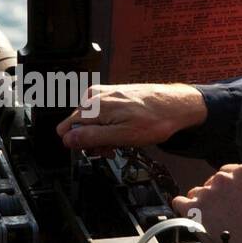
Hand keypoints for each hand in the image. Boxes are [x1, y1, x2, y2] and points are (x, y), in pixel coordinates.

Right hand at [56, 83, 205, 151]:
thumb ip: (91, 137)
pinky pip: (99, 113)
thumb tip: (67, 140)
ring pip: (89, 121)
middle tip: (112, 147)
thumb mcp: (122, 136)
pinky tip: (121, 128)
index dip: (81, 144)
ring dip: (101, 134)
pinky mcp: (110, 93)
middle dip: (92, 140)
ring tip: (120, 138)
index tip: (97, 149)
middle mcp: (94, 96)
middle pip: (77, 126)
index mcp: (94, 107)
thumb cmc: (155, 120)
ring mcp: (102, 93)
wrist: (175, 105)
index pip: (66, 129)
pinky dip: (108, 124)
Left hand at [171, 164, 241, 242]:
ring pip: (196, 194)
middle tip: (222, 214)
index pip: (227, 171)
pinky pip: (179, 202)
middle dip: (214, 197)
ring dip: (201, 205)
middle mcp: (223, 180)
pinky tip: (193, 220)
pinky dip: (184, 210)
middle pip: (211, 183)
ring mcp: (206, 193)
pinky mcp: (192, 208)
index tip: (227, 196)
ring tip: (211, 222)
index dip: (226, 187)